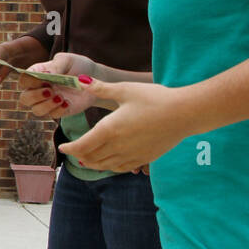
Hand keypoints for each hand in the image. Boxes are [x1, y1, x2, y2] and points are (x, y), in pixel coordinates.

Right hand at [20, 53, 99, 118]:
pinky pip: (53, 116)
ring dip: (46, 105)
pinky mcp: (58, 111)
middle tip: (50, 90)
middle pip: (24, 99)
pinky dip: (59, 110)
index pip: (23, 80)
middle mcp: (38, 89)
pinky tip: (68, 102)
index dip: (29, 81)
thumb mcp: (67, 60)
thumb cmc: (78, 66)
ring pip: (36, 110)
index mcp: (37, 75)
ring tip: (61, 97)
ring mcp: (48, 102)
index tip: (44, 78)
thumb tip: (44, 75)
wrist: (95, 78)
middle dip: (35, 96)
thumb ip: (55, 66)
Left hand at [57, 79, 186, 172]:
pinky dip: (109, 167)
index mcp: (110, 129)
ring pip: (104, 166)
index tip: (63, 148)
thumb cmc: (155, 98)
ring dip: (92, 163)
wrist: (185, 113)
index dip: (70, 149)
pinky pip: (120, 168)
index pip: (82, 146)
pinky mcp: (144, 158)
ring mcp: (131, 155)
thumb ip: (101, 88)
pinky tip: (108, 162)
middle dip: (78, 156)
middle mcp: (118, 146)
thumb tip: (79, 80)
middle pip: (90, 158)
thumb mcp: (126, 90)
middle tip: (73, 152)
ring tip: (85, 159)